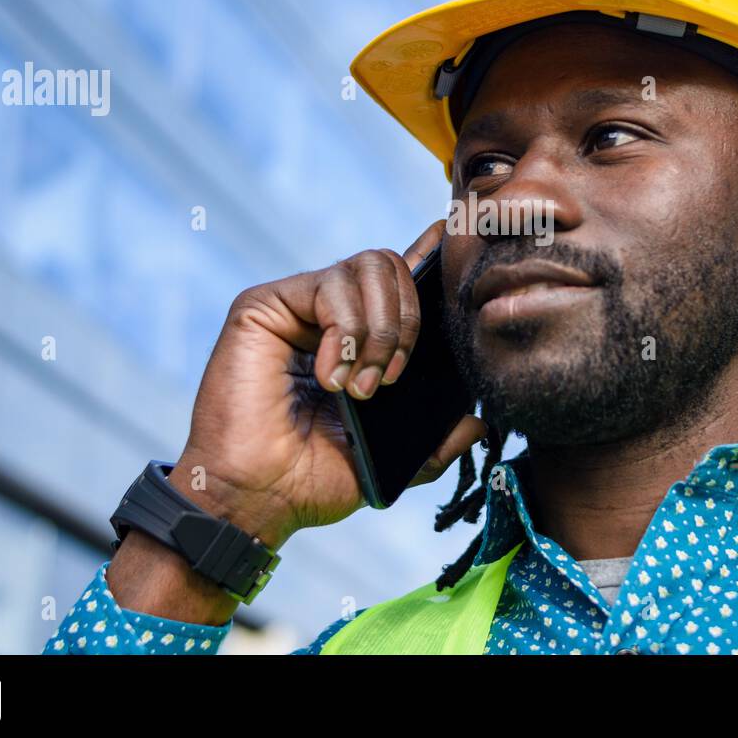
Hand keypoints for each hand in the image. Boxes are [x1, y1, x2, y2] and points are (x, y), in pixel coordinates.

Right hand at [167, 219, 484, 548]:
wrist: (256, 500)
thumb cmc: (311, 481)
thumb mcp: (392, 461)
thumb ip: (436, 441)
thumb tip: (480, 422)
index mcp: (361, 339)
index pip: (401, 277)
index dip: (430, 254)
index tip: (454, 237)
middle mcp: (330, 313)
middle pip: (392, 265)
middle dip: (409, 322)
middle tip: (390, 381)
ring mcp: (297, 305)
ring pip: (369, 266)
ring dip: (379, 333)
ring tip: (358, 388)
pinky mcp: (264, 304)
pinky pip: (330, 286)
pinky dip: (345, 333)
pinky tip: (329, 377)